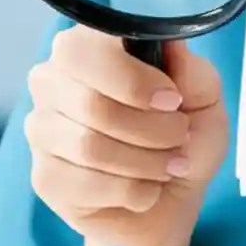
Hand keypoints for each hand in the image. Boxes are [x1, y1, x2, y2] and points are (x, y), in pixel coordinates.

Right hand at [24, 25, 228, 245]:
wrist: (171, 202)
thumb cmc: (182, 139)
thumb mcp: (204, 101)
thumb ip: (191, 71)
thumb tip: (172, 43)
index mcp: (86, 48)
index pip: (83, 49)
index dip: (131, 79)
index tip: (172, 100)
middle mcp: (52, 81)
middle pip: (90, 105)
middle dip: (149, 128)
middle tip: (179, 137)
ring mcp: (42, 130)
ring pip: (89, 147)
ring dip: (144, 161)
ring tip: (168, 165)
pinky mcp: (44, 177)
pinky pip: (85, 185)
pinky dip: (131, 190)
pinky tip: (145, 189)